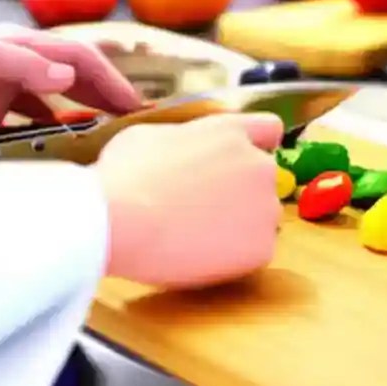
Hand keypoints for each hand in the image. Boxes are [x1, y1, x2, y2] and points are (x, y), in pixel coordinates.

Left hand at [0, 24, 141, 158]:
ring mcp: (7, 100)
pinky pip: (40, 132)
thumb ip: (21, 62)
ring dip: (90, 117)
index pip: (78, 58)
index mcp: (18, 48)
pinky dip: (61, 139)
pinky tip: (72, 153)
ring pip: (63, 104)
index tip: (135, 107)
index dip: (111, 80)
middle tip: (136, 124)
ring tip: (113, 139)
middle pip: (77, 79)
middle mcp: (18, 70)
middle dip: (108, 97)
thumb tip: (67, 75)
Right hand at [96, 113, 284, 287]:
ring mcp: (265, 207)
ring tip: (194, 235)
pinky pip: (254, 251)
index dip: (256, 144)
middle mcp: (258, 164)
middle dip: (240, 190)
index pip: (268, 129)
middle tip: (200, 208)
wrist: (118, 220)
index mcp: (231, 132)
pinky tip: (199, 256)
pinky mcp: (262, 247)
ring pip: (260, 217)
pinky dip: (233, 257)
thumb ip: (183, 140)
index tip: (238, 161)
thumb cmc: (123, 174)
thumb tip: (181, 151)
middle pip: (262, 178)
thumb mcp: (151, 136)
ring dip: (238, 224)